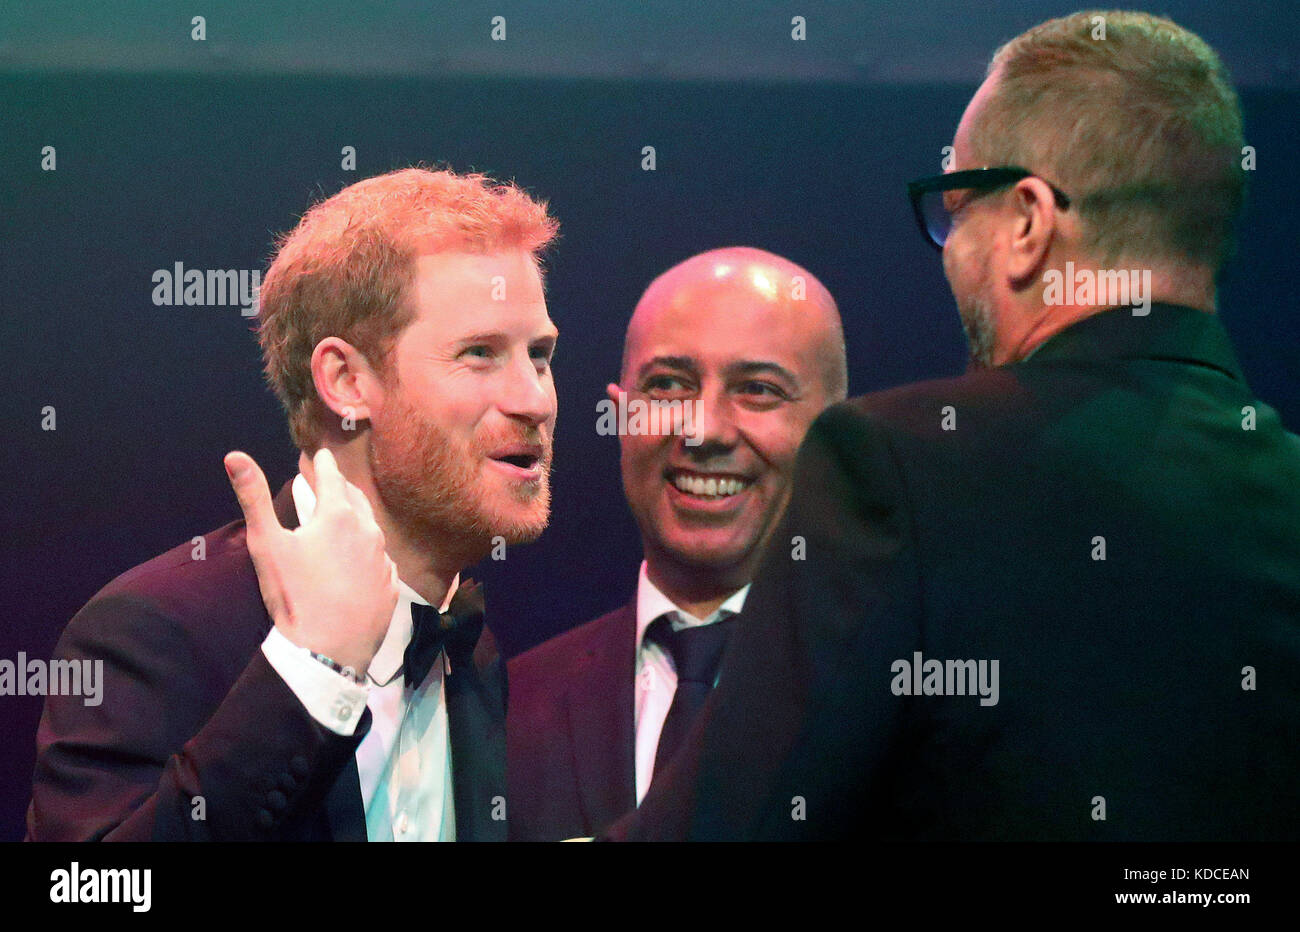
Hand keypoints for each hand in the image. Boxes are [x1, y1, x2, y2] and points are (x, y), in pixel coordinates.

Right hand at [224, 448, 398, 674]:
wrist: (327, 651)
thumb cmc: (293, 595)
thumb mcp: (266, 544)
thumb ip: (253, 497)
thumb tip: (235, 455)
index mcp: (338, 516)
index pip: (332, 478)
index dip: (324, 464)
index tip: (321, 454)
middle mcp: (368, 532)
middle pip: (357, 500)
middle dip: (343, 487)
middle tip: (334, 481)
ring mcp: (383, 562)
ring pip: (373, 529)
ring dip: (359, 518)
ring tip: (349, 515)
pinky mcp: (390, 588)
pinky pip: (382, 560)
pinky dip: (371, 551)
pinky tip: (365, 557)